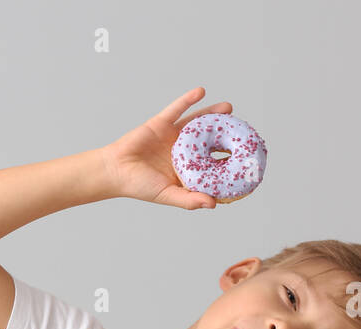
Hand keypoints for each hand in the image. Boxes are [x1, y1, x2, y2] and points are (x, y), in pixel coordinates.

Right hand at [99, 87, 232, 208]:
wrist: (115, 171)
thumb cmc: (139, 186)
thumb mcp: (167, 195)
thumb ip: (189, 200)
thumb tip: (213, 204)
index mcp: (186, 169)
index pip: (212, 163)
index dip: (228, 161)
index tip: (245, 158)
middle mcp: (182, 151)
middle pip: (209, 140)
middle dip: (225, 134)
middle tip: (242, 129)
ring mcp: (172, 135)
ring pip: (197, 122)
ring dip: (212, 114)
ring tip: (228, 108)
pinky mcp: (161, 123)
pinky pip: (176, 109)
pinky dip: (188, 100)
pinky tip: (201, 92)